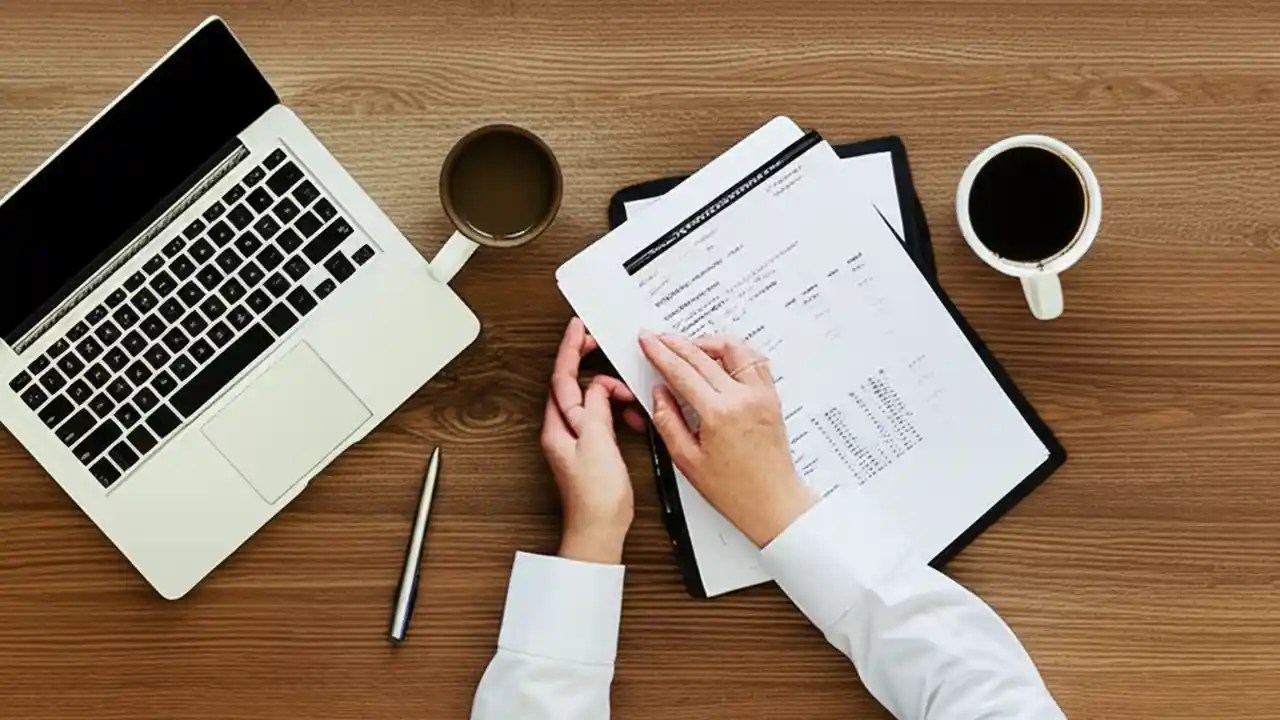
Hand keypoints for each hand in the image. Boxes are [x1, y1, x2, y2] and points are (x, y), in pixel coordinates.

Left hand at [542, 318, 644, 563]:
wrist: (599, 530)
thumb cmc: (596, 496)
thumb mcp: (598, 442)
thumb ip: (596, 408)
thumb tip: (598, 386)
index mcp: (559, 426)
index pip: (561, 377)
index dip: (570, 349)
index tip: (578, 328)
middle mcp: (563, 430)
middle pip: (574, 385)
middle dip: (591, 365)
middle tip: (603, 345)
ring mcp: (576, 439)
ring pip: (591, 401)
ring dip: (611, 394)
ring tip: (630, 401)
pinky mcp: (591, 449)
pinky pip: (602, 418)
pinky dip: (617, 412)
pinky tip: (631, 420)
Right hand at [639, 333, 816, 546]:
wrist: (773, 502)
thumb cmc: (734, 490)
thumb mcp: (687, 460)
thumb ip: (668, 422)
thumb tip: (659, 394)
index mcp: (718, 414)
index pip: (681, 371)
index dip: (660, 353)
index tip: (647, 341)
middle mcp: (742, 398)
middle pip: (702, 356)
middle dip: (676, 343)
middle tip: (659, 338)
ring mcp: (760, 394)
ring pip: (734, 349)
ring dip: (709, 342)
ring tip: (690, 346)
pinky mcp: (771, 398)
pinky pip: (755, 361)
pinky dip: (736, 352)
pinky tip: (721, 357)